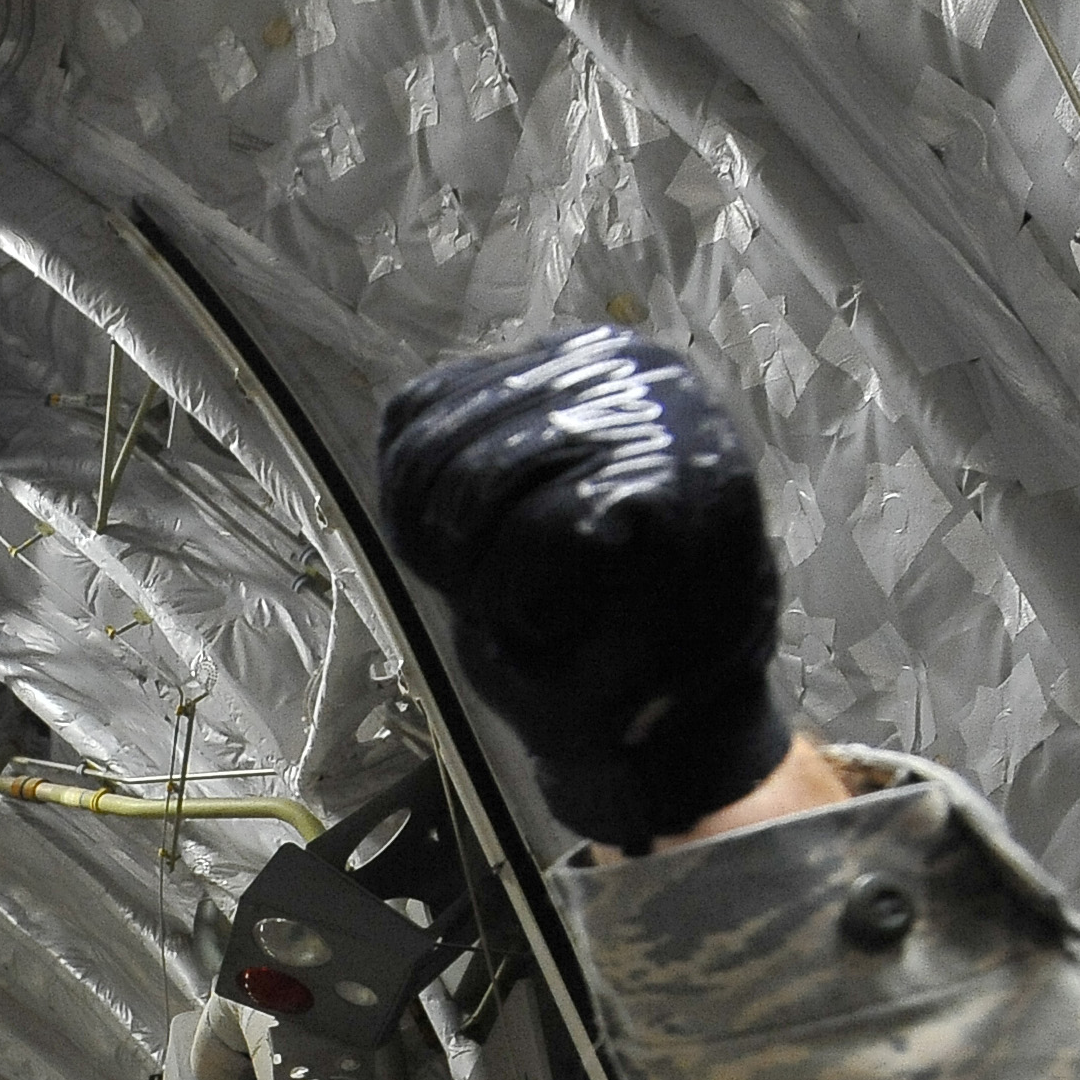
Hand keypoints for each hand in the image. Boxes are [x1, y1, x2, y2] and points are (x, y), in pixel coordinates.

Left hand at [377, 324, 791, 847]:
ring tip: (522, 611)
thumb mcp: (516, 509)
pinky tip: (548, 624)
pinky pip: (537, 527)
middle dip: (433, 541)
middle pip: (440, 444)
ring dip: (475, 573)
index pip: (423, 406)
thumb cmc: (590, 617)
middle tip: (486, 599)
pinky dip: (516, 595)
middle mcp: (624, 367)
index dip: (403, 499)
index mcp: (581, 361)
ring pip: (480, 480)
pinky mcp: (671, 484)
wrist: (676, 718)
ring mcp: (653, 418)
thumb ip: (468, 451)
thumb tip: (404, 427)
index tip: (442, 562)